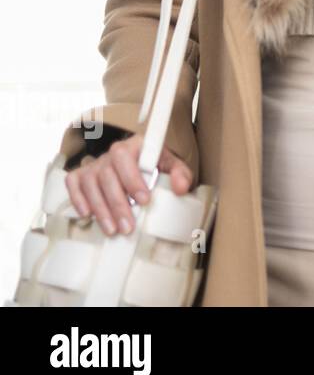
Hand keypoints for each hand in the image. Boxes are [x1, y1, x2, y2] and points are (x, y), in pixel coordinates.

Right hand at [64, 132, 192, 236]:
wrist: (141, 162)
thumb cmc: (156, 165)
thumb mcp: (173, 165)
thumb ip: (180, 174)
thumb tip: (180, 187)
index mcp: (134, 145)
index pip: (125, 158)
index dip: (132, 179)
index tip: (144, 200)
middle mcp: (111, 153)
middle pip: (107, 176)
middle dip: (117, 204)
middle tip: (127, 226)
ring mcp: (94, 164)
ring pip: (90, 183)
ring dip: (100, 209)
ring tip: (112, 230)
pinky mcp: (81, 174)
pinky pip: (72, 183)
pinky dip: (77, 198)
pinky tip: (87, 215)